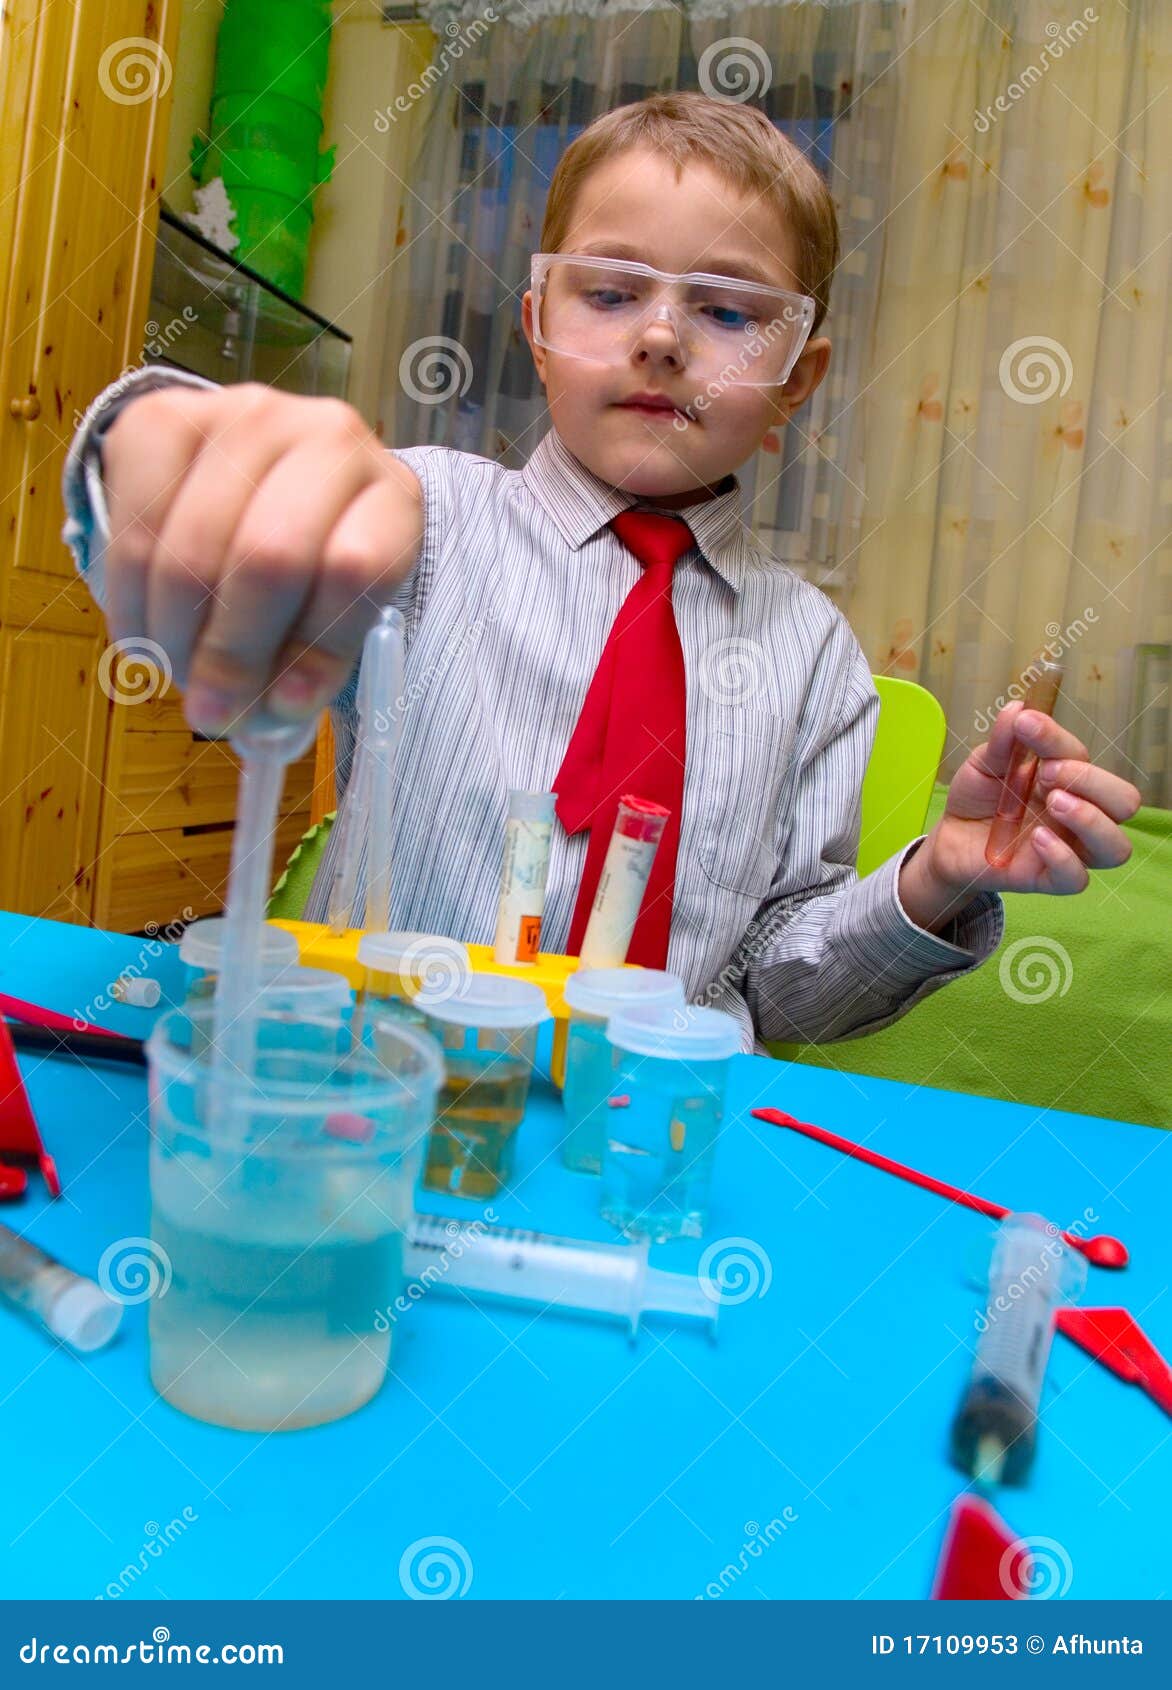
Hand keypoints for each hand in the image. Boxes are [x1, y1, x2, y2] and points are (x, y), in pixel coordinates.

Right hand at [101, 383, 423, 734]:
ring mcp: (244, 414)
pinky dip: (130, 594)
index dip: (318, 649)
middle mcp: (327, 437)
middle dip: (233, 653)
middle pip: (271, 558)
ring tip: (177, 672)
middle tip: (212, 711)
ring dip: (175, 632)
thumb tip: (270, 710)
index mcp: (390, 495)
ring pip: (196, 545)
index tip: (285, 706)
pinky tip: (143, 629)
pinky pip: (135, 519)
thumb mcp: (334, 610)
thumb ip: (312, 659)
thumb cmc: (311, 561)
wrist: (255, 477)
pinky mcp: (165, 415)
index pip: (357, 570)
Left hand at [899, 700, 1141, 930]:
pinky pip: (1077, 878)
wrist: (950, 837)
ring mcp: (1069, 848)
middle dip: (1092, 780)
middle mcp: (1079, 813)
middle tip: (1047, 774)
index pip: (1085, 757)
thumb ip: (1004, 740)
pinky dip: (1062, 856)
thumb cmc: (978, 797)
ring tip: (1053, 803)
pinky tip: (1036, 838)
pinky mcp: (1047, 878)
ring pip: (1116, 847)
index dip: (1058, 739)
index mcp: (1069, 779)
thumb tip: (1019, 708)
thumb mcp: (985, 762)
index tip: (1027, 726)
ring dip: (1091, 820)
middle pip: (1124, 802)